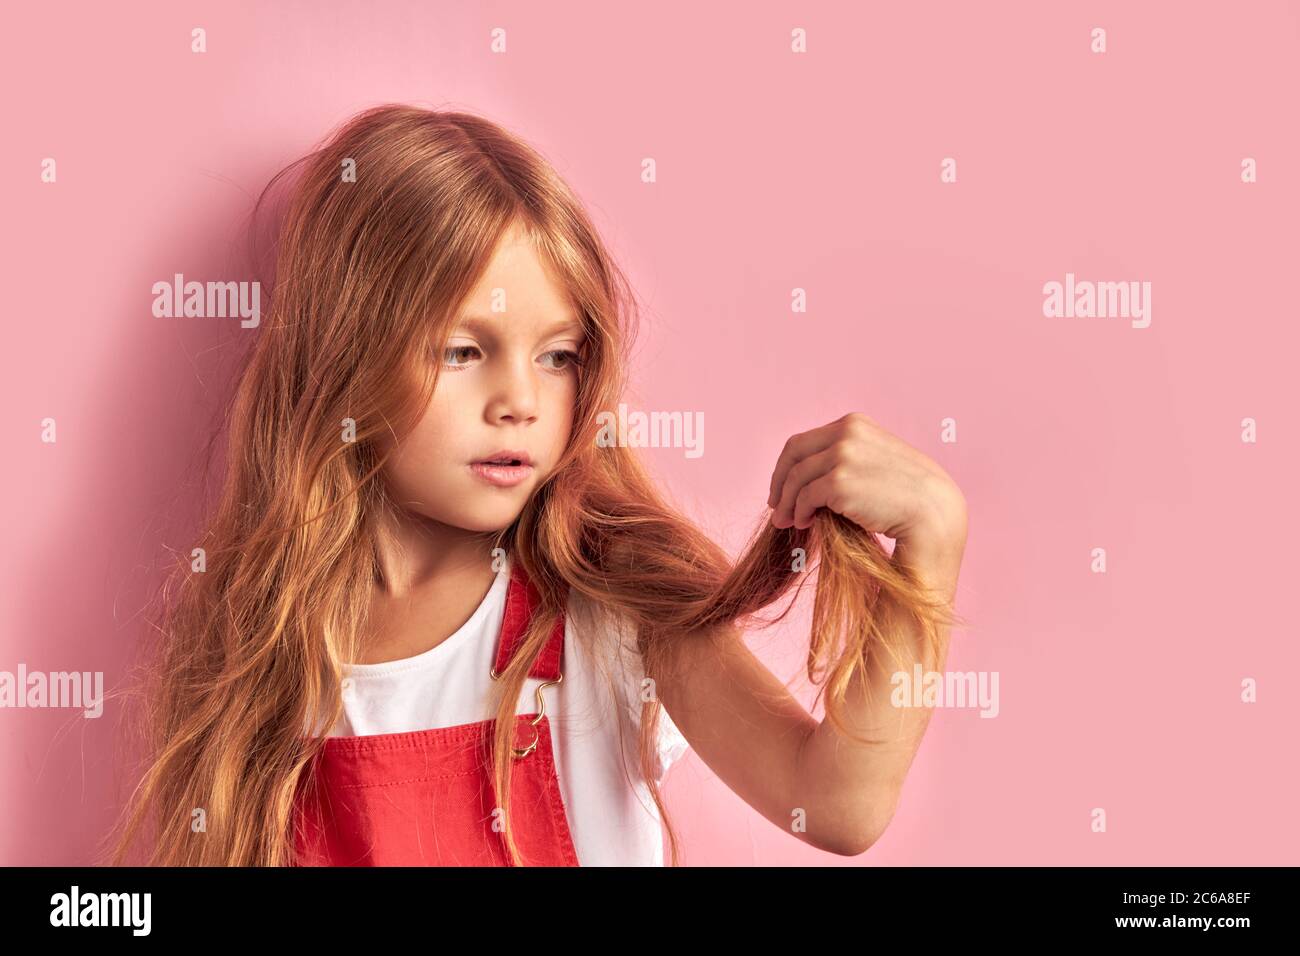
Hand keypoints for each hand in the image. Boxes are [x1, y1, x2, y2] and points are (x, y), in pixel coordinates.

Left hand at [767, 413, 966, 548]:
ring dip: (787, 502)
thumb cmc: (907, 495)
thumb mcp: (876, 461)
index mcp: (855, 424)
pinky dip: (798, 512)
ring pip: (796, 478)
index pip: (804, 441)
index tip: (782, 488)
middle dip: (779, 482)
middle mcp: (847, 433)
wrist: (933, 513)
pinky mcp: (839, 482)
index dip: (787, 466)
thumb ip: (848, 458)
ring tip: (787, 521)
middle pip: (793, 454)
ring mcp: (843, 455)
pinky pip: (805, 497)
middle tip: (776, 506)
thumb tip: (808, 477)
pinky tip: (803, 524)